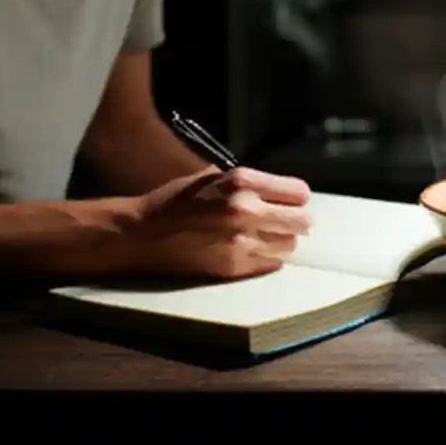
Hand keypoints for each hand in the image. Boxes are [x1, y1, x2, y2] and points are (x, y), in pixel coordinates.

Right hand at [122, 167, 311, 279]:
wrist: (142, 233)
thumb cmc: (176, 201)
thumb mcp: (213, 178)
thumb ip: (249, 184)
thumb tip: (280, 193)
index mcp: (242, 181)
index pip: (299, 192)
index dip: (296, 197)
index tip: (289, 201)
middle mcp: (246, 209)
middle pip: (303, 221)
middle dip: (296, 220)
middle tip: (285, 221)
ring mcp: (242, 241)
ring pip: (290, 245)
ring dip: (281, 240)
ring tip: (263, 236)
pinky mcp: (235, 266)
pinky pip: (271, 263)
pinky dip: (267, 257)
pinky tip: (250, 249)